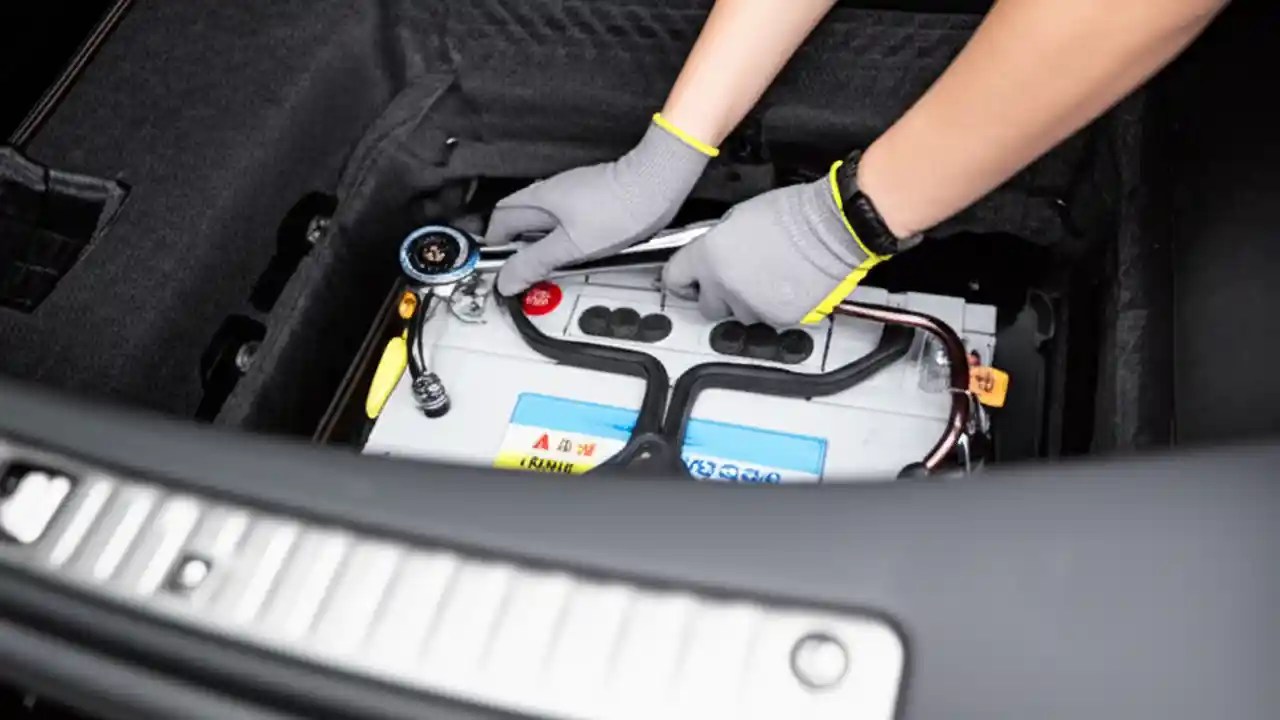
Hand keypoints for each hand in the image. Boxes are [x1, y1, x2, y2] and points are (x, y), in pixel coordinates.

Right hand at [484, 120, 709, 295]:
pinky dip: (562, 236)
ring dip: (540, 242)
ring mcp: (570, 190)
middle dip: (517, 245)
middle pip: (519, 219)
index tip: (498, 266)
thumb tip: (506, 280)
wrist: (656, 184)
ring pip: (543, 219)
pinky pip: (564, 218)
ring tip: (550, 265)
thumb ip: (536, 262)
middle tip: (525, 271)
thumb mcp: (571, 245)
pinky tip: (576, 250)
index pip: (499, 219)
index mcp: (537, 199)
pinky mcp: (589, 195)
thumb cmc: (616, 211)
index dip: (494, 243)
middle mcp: (549, 190)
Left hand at [662, 171, 896, 327]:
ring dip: (747, 303)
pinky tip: (787, 285)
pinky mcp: (778, 319)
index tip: (688, 282)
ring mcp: (751, 307)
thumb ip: (717, 244)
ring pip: (740, 315)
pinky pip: (768, 319)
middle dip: (717, 296)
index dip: (681, 281)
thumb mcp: (738, 218)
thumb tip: (712, 257)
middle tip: (736, 280)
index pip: (674, 279)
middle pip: (707, 307)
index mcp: (708, 257)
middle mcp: (724, 287)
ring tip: (769, 279)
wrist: (830, 228)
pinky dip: (774, 307)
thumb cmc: (789, 213)